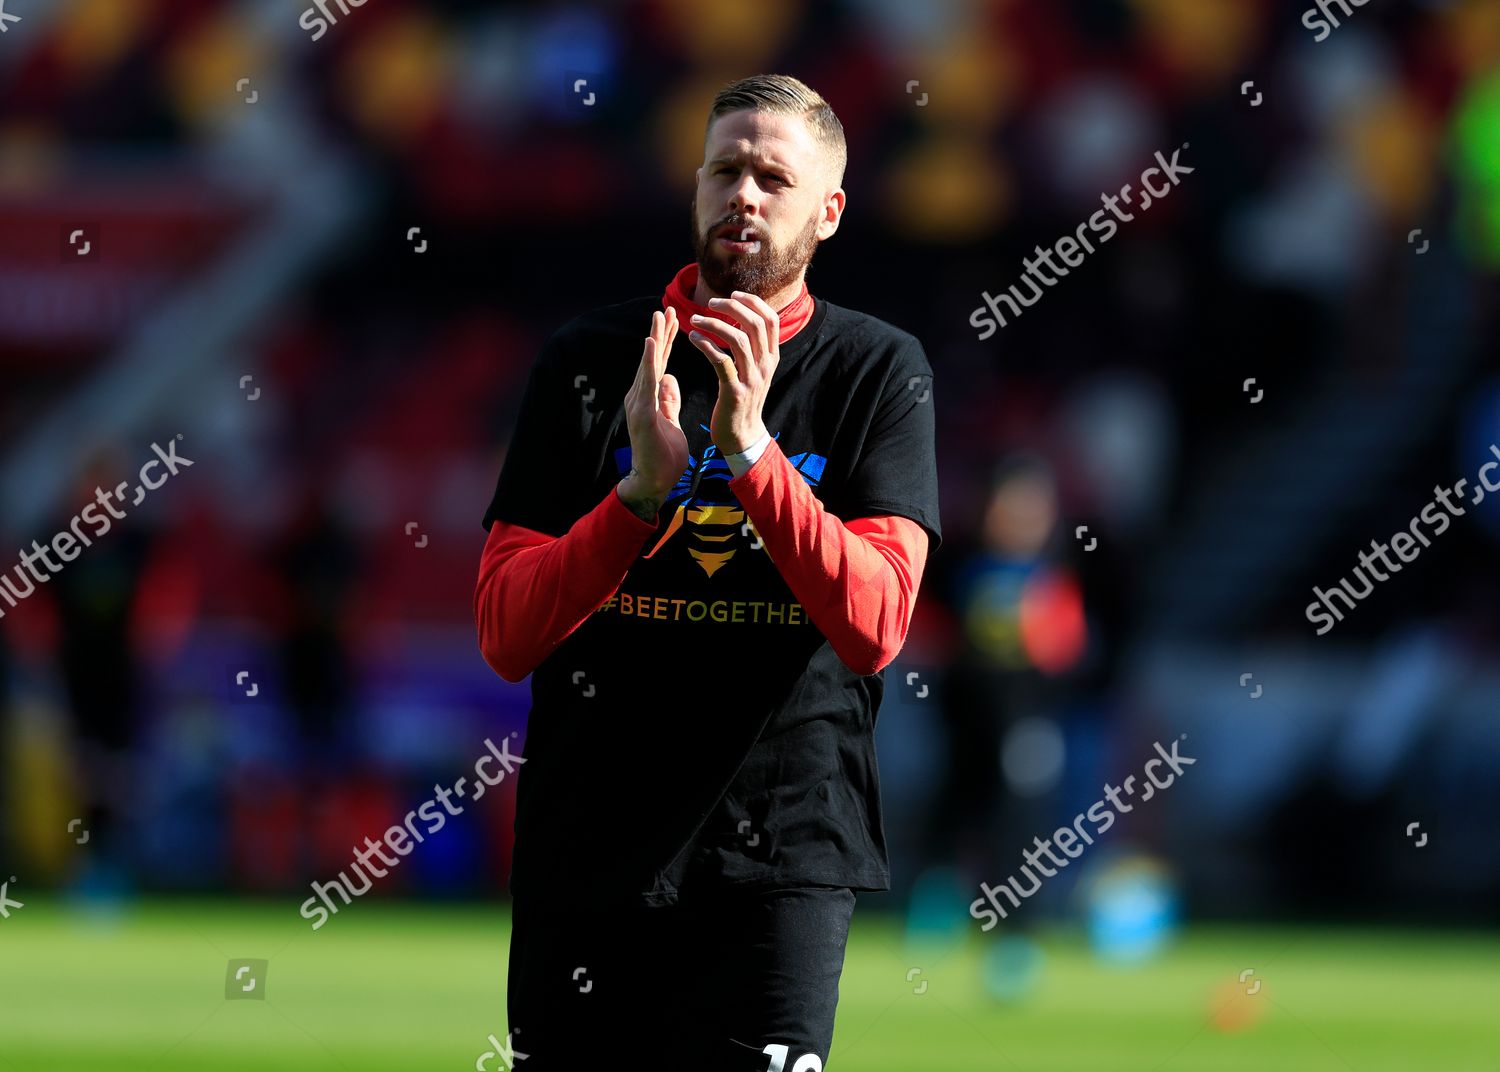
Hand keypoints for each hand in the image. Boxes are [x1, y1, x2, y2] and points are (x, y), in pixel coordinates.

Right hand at [621, 308, 687, 504]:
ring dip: (654, 340)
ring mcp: (639, 404)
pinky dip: (649, 362)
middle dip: (660, 334)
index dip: (665, 343)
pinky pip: (647, 383)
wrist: (654, 481)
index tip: (674, 321)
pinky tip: (653, 344)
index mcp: (648, 398)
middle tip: (667, 308)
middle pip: (652, 360)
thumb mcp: (669, 421)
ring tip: (659, 317)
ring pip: (648, 366)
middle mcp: (640, 397)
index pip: (659, 365)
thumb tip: (669, 379)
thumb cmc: (662, 456)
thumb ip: (667, 400)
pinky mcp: (642, 414)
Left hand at [686, 291, 779, 453]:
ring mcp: (752, 379)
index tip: (733, 294)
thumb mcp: (756, 371)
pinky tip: (693, 338)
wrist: (742, 436)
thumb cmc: (742, 400)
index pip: (770, 320)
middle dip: (731, 307)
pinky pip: (721, 361)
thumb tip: (744, 318)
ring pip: (737, 339)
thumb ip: (753, 348)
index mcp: (771, 358)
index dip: (753, 302)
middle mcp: (765, 366)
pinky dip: (706, 344)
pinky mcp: (735, 392)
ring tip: (695, 319)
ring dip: (713, 324)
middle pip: (754, 324)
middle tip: (710, 303)